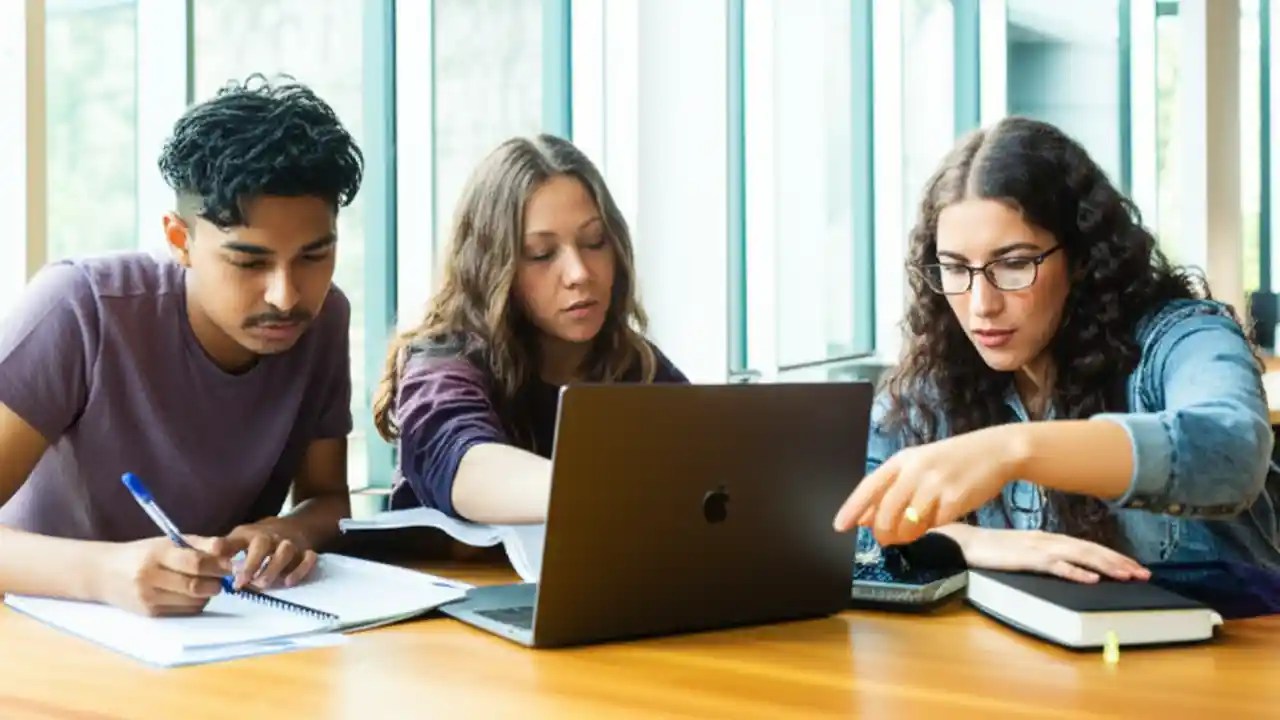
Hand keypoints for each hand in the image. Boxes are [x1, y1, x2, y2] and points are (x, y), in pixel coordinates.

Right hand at [96, 536, 232, 616]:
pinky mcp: (150, 613)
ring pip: (193, 602)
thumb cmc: (143, 554)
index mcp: (157, 553)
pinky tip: (192, 594)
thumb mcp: (167, 541)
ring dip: (207, 594)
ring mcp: (149, 598)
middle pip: (195, 585)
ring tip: (206, 583)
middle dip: (216, 582)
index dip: (218, 565)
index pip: (195, 562)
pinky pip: (184, 611)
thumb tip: (228, 550)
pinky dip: (195, 603)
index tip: (231, 565)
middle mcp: (150, 577)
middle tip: (223, 577)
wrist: (104, 573)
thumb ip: (198, 544)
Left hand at [224, 518, 317, 589]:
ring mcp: (291, 544)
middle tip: (242, 583)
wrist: (292, 527)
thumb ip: (221, 546)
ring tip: (263, 584)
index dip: (229, 552)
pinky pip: (309, 558)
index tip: (223, 570)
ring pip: (286, 550)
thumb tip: (197, 546)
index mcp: (252, 534)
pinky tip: (289, 582)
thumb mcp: (238, 538)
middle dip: (252, 564)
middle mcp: (272, 537)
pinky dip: (301, 569)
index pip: (239, 541)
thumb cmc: (258, 539)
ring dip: (274, 567)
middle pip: (264, 544)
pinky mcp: (306, 552)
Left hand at [834, 426, 1026, 545]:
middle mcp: (914, 471)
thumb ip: (892, 490)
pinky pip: (934, 525)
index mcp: (902, 460)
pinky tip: (940, 516)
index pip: (869, 486)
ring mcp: (934, 485)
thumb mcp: (918, 466)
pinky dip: (932, 527)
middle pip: (885, 512)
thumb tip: (865, 519)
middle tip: (884, 539)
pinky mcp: (954, 500)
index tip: (840, 526)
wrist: (995, 452)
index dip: (852, 508)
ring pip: (907, 524)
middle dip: (882, 532)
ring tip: (912, 530)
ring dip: (906, 535)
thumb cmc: (953, 461)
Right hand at [953, 526, 1149, 583]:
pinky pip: (1056, 565)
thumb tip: (1069, 565)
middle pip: (1091, 549)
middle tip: (1142, 574)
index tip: (1134, 566)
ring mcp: (1038, 548)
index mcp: (1048, 538)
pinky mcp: (1026, 558)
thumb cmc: (993, 549)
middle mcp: (1048, 540)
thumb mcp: (1024, 550)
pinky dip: (1075, 571)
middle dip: (1119, 562)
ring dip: (1106, 566)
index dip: (1113, 556)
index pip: (1088, 546)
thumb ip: (1045, 555)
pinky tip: (1091, 578)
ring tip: (1127, 576)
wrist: (965, 543)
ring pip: (1080, 556)